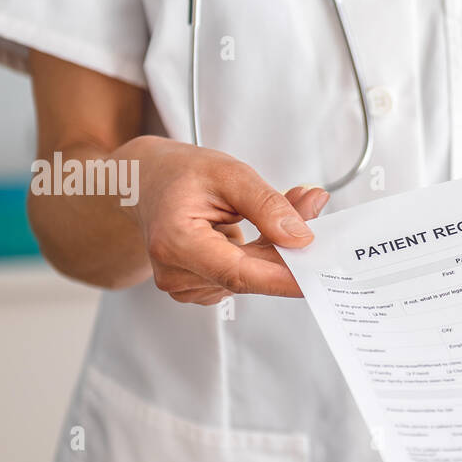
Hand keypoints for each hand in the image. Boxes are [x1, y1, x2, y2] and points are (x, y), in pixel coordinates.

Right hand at [119, 136, 328, 304]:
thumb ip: (267, 205)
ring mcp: (186, 286)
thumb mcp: (228, 173)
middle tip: (314, 208)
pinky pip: (244, 275)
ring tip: (286, 205)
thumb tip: (301, 237)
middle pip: (251, 275)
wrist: (144, 182)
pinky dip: (263, 254)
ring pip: (252, 275)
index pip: (239, 274)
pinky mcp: (199, 288)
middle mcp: (176, 274)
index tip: (318, 274)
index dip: (283, 277)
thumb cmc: (179, 174)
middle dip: (291, 249)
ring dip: (278, 247)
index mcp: (175, 243)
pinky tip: (264, 229)